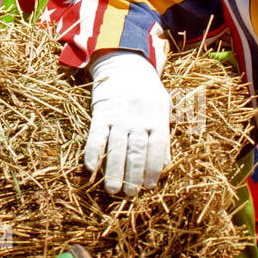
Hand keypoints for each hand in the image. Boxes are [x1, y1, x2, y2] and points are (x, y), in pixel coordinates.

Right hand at [83, 52, 170, 195]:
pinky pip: (96, 135)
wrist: (124, 62)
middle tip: (129, 195)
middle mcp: (138, 117)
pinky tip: (91, 168)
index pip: (158, 147)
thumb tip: (166, 164)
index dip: (154, 169)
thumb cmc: (147, 89)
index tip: (150, 186)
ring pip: (116, 148)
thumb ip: (164, 134)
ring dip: (113, 171)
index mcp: (157, 116)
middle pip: (136, 152)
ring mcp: (118, 114)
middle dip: (133, 176)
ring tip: (112, 190)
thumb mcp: (163, 107)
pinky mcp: (100, 111)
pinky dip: (93, 151)